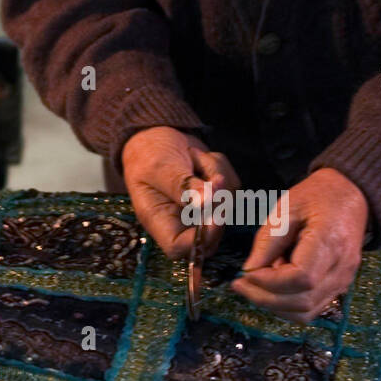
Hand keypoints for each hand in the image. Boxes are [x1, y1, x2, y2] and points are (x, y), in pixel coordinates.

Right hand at [121, 126, 239, 260]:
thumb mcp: (159, 167)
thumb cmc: (148, 153)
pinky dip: (220, 167)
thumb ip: (182, 186)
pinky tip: (201, 158)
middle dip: (218, 204)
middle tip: (213, 178)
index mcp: (159, 220)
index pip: (178, 247)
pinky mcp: (217, 194)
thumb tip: (207, 203)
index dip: (200, 239)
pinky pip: (232, 186)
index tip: (215, 217)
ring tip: (193, 156)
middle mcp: (182, 220)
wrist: (157, 133)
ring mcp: (203, 209)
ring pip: (227, 203)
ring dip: (216, 174)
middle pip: (211, 232)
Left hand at [231, 168, 368, 323]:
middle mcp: (342, 268)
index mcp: (330, 242)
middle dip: (265, 298)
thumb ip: (268, 242)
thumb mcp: (285, 209)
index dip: (269, 282)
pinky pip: (312, 308)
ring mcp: (344, 281)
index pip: (301, 278)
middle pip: (303, 301)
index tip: (245, 273)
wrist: (350, 196)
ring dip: (275, 306)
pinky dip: (287, 306)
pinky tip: (270, 290)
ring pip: (307, 312)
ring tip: (252, 288)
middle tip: (239, 285)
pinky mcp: (340, 287)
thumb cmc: (316, 197)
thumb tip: (249, 271)